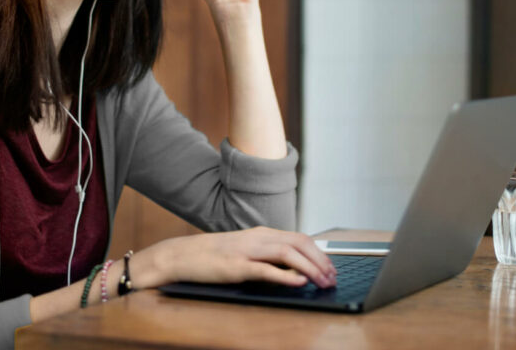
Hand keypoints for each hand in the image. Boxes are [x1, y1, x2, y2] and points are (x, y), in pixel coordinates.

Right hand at [138, 226, 337, 288]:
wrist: (182, 255)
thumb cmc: (214, 256)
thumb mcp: (246, 252)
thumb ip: (268, 257)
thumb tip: (294, 269)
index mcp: (262, 234)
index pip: (300, 238)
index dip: (320, 253)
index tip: (331, 268)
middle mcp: (258, 238)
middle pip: (299, 243)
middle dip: (321, 261)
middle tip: (333, 278)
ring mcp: (247, 251)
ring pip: (288, 254)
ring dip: (310, 268)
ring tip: (322, 282)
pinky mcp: (236, 266)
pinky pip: (266, 269)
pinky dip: (285, 275)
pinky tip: (298, 281)